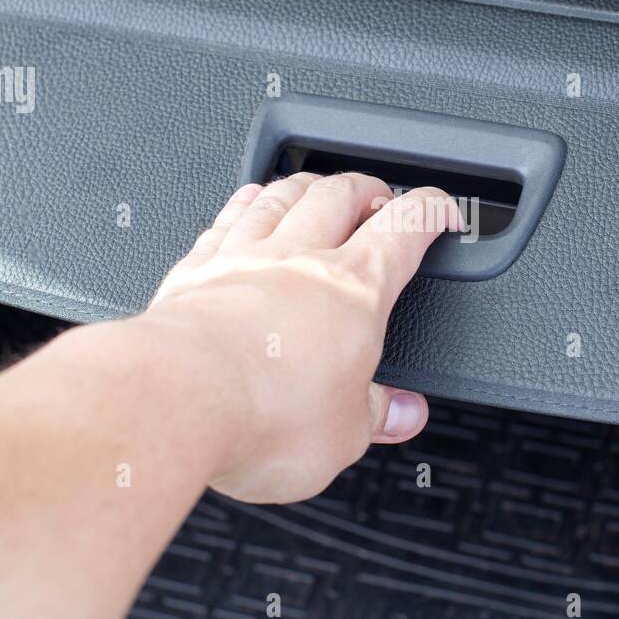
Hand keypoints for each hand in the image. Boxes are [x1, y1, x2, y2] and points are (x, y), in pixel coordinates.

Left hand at [134, 173, 458, 503]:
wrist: (176, 399)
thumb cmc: (261, 412)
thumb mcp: (345, 435)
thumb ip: (377, 416)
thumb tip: (402, 413)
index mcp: (355, 290)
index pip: (406, 226)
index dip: (432, 209)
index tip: (442, 210)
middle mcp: (300, 258)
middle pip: (342, 193)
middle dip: (369, 188)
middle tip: (381, 196)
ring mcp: (243, 257)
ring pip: (283, 194)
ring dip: (309, 183)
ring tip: (320, 185)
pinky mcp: (195, 270)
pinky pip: (227, 216)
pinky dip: (246, 202)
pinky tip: (247, 203)